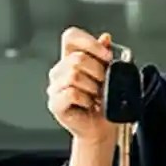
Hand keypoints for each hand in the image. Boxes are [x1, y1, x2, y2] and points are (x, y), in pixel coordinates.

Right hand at [47, 27, 116, 144]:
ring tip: (96, 96)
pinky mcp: (55, 103)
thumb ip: (105, 56)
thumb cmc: (104, 103)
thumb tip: (105, 38)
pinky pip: (71, 93)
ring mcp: (55, 87)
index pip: (71, 37)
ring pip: (74, 76)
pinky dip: (86, 99)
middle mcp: (60, 71)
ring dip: (92, 87)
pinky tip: (89, 104)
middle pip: (76, 58)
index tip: (107, 56)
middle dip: (98, 72)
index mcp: (71, 58)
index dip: (89, 42)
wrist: (101, 128)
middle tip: (104, 84)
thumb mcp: (110, 75)